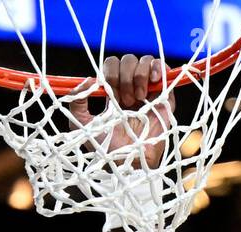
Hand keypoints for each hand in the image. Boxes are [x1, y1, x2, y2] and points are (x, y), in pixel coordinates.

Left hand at [67, 54, 173, 168]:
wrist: (127, 162)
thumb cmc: (105, 148)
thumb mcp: (81, 126)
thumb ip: (76, 103)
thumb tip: (87, 80)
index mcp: (113, 93)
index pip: (112, 66)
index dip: (110, 73)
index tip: (109, 94)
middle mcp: (131, 89)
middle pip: (128, 60)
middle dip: (123, 77)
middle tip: (124, 101)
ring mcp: (148, 92)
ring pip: (144, 61)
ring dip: (138, 75)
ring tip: (138, 97)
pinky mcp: (164, 97)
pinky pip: (163, 69)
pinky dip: (156, 68)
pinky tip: (152, 82)